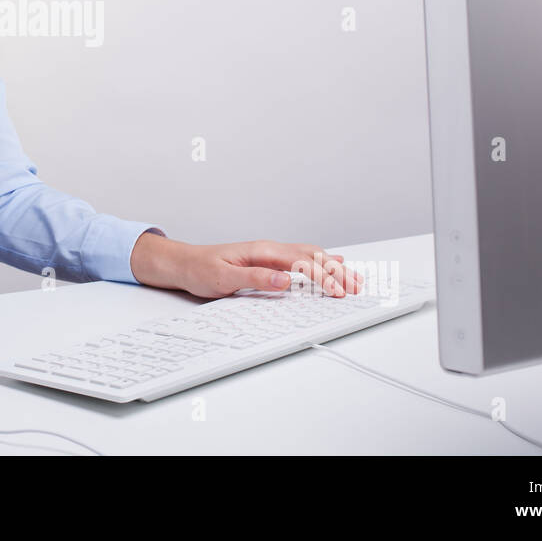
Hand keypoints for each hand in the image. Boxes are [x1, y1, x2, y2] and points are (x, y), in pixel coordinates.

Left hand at [131, 235, 363, 299]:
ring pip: (309, 255)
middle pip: (312, 256)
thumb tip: (284, 279)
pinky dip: (321, 262)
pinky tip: (332, 263)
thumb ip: (255, 278)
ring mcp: (270, 253)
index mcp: (262, 251)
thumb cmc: (201, 270)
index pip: (301, 263)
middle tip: (357, 287)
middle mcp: (269, 249)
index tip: (338, 291)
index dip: (323, 277)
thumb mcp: (223, 278)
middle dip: (337, 271)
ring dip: (333, 267)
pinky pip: (301, 258)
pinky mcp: (268, 260)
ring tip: (353, 279)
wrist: (184, 263)